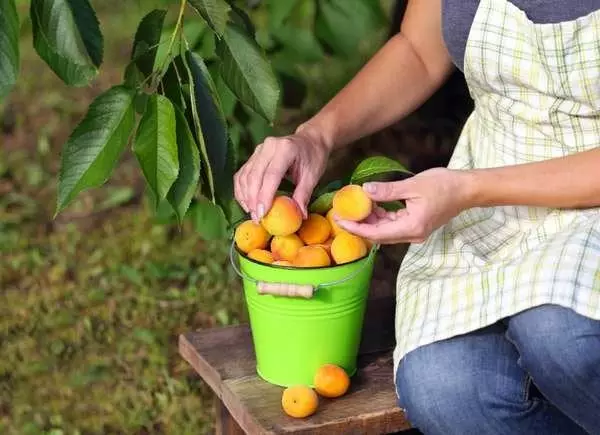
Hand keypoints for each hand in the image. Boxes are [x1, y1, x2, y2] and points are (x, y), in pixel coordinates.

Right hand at [234, 124, 330, 220]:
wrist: (310, 139)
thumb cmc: (313, 157)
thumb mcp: (312, 176)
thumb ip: (303, 195)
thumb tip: (299, 216)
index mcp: (286, 148)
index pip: (271, 175)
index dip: (265, 195)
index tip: (262, 214)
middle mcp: (269, 146)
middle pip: (254, 175)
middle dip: (253, 199)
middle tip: (256, 218)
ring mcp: (258, 150)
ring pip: (245, 175)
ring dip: (245, 196)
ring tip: (252, 212)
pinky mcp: (253, 155)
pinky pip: (242, 174)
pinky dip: (242, 190)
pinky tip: (247, 203)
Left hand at [336, 168, 474, 243]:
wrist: (467, 190)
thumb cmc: (444, 185)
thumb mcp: (412, 185)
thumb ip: (387, 191)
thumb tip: (365, 191)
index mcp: (411, 227)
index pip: (376, 233)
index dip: (355, 228)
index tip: (339, 220)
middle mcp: (412, 235)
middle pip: (378, 235)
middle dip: (359, 225)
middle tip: (340, 212)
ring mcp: (414, 232)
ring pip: (385, 230)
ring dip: (369, 220)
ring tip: (353, 206)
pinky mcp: (416, 226)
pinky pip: (393, 225)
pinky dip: (381, 216)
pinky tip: (371, 205)